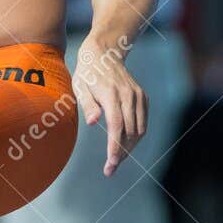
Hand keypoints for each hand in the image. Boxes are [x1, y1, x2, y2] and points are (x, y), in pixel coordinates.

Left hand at [72, 35, 148, 175]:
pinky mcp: (142, 97)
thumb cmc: (87, 73)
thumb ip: (87, 104)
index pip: (116, 126)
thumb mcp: (79, 86)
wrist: (104, 53)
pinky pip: (143, 122)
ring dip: (130, 147)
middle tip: (110, 169)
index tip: (111, 164)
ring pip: (139, 129)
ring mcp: (137, 96)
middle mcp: (128, 96)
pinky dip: (136, 136)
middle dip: (121, 153)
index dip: (115, 147)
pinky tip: (125, 143)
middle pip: (129, 132)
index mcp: (111, 94)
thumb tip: (92, 122)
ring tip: (117, 158)